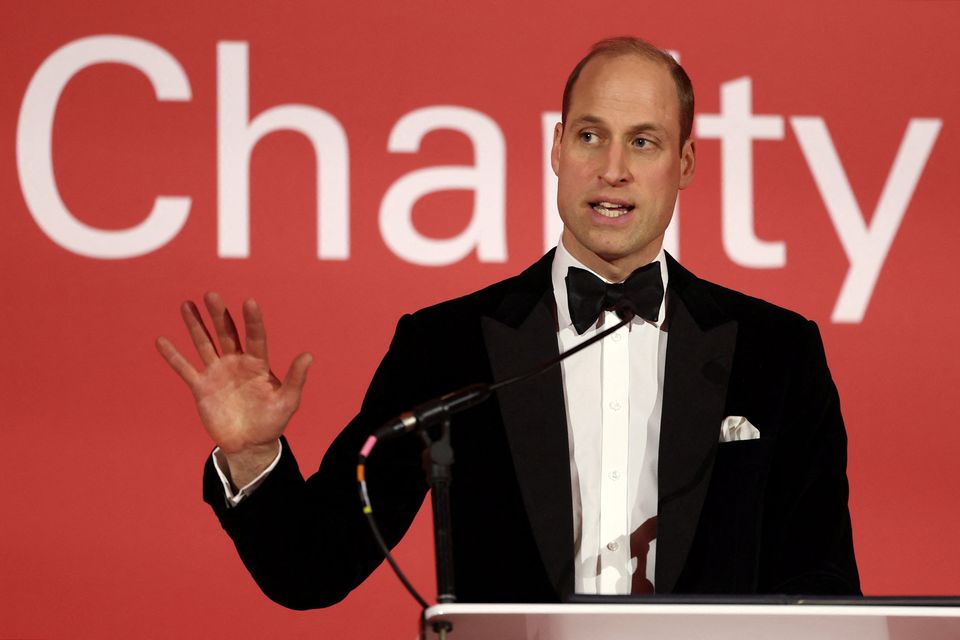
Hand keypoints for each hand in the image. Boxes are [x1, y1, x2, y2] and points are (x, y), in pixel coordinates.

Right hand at [156, 293, 311, 483]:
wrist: (250, 444)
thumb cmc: (272, 421)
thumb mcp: (288, 401)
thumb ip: (296, 378)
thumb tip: (309, 355)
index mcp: (258, 364)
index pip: (256, 337)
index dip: (253, 321)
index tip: (250, 302)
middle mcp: (236, 362)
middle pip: (226, 334)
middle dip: (219, 315)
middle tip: (212, 294)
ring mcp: (217, 373)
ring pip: (204, 344)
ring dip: (195, 325)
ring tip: (188, 304)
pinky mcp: (201, 387)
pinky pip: (184, 369)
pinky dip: (173, 356)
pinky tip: (162, 340)